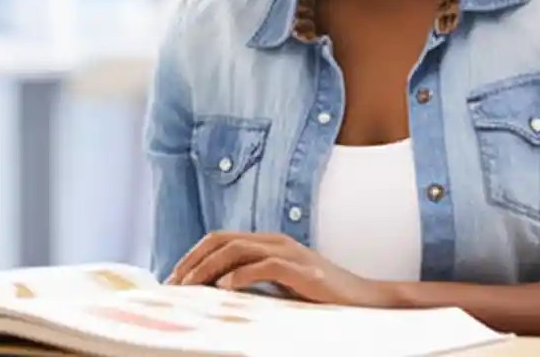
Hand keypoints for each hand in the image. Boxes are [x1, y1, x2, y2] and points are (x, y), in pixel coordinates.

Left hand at [166, 231, 396, 307]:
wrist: (364, 300)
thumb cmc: (319, 297)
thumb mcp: (279, 287)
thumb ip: (252, 281)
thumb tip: (214, 291)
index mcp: (267, 242)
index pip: (220, 239)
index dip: (193, 255)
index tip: (174, 278)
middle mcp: (275, 241)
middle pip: (222, 240)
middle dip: (193, 260)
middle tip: (174, 284)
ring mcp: (290, 253)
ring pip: (237, 249)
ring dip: (209, 267)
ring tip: (191, 286)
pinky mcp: (303, 270)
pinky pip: (265, 266)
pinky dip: (240, 275)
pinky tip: (224, 288)